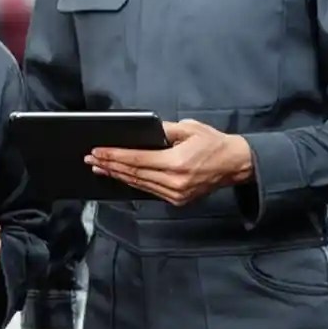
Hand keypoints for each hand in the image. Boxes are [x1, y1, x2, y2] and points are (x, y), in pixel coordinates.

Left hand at [85, 119, 253, 205]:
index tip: (98, 151)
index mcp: (177, 163)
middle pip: (134, 174)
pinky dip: (133, 182)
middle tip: (91, 159)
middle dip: (110, 166)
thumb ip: (164, 130)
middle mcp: (175, 182)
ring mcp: (176, 194)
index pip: (137, 160)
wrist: (236, 164)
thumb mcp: (189, 128)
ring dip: (117, 175)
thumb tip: (144, 132)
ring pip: (139, 184)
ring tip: (100, 167)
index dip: (115, 156)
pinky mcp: (178, 200)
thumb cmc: (214, 143)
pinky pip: (149, 191)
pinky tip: (120, 176)